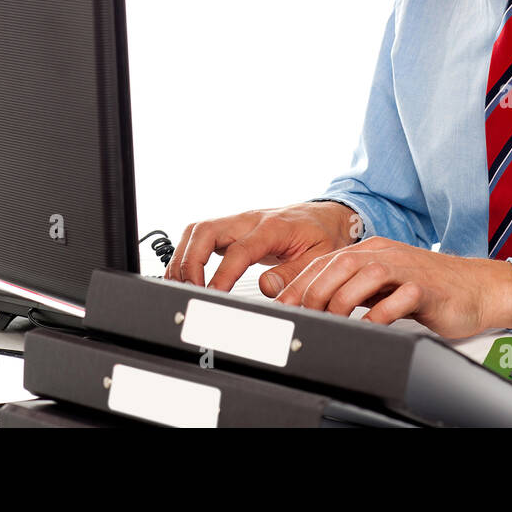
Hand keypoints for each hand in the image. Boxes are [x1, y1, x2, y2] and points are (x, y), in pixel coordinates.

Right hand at [164, 201, 363, 295]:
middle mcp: (251, 220)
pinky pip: (202, 235)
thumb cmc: (324, 234)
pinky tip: (186, 274)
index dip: (223, 274)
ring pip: (198, 230)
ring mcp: (239, 222)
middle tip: (191, 290)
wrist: (328, 215)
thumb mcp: (319, 257)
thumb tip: (266, 287)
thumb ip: (293, 274)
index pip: (239, 250)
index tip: (213, 295)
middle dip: (190, 261)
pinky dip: (189, 253)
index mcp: (273, 227)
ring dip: (184, 257)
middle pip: (206, 231)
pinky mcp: (233, 228)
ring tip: (183, 285)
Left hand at [273, 236, 511, 339]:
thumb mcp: (385, 285)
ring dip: (343, 300)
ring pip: (366, 274)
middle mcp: (387, 254)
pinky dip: (380, 312)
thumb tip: (316, 306)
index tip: (283, 305)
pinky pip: (400, 297)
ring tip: (333, 321)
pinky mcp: (427, 288)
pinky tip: (370, 326)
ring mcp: (407, 269)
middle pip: (341, 264)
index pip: (327, 261)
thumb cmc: (430, 288)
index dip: (301, 282)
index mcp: (372, 251)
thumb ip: (356, 289)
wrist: (479, 288)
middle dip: (316, 291)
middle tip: (306, 316)